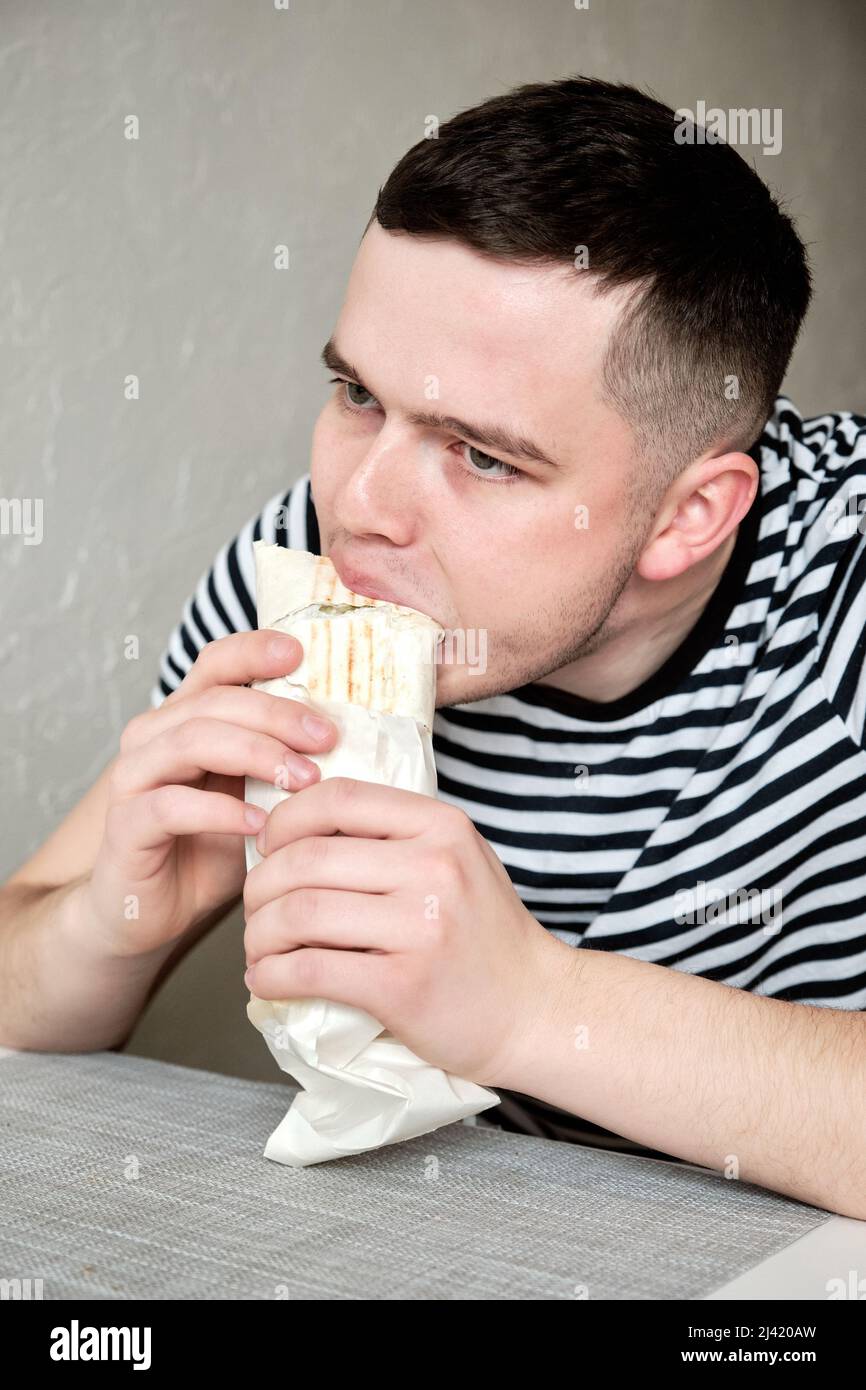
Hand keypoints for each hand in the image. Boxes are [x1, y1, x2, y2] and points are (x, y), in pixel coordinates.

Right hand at [85, 630, 338, 956]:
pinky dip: (220, 812)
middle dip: (278, 714)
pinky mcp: (125, 825)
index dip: (255, 650)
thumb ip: (286, 762)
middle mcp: (154, 736)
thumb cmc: (210, 849)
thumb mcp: (258, 797)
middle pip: (215, 700)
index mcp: (187, 717)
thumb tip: (360, 739)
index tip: (302, 653)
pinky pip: (170, 805)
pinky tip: (259, 826)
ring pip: (192, 741)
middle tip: (328, 736)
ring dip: (256, 754)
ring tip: (303, 779)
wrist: (150, 910)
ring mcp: (134, 778)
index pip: (217, 663)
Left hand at [243, 776, 576, 1086]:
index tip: (268, 847)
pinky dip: (271, 976)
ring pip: (300, 915)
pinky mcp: (403, 987)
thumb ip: (396, 835)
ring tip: (259, 947)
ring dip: (259, 934)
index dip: (285, 820)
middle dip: (261, 886)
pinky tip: (267, 980)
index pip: (338, 798)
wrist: (537, 1009)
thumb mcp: (458, 859)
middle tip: (256, 909)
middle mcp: (433, 868)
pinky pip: (310, 971)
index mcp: (441, 827)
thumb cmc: (487, 935)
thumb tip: (300, 825)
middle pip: (306, 860)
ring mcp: (420, 928)